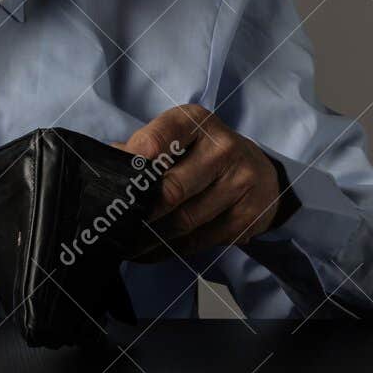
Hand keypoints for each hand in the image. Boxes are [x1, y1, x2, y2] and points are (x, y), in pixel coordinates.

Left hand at [115, 104, 284, 259]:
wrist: (263, 175)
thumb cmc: (204, 154)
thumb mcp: (178, 138)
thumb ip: (145, 149)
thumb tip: (109, 164)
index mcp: (197, 121)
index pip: (158, 139)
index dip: (133, 163)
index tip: (114, 183)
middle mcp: (223, 148)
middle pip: (171, 189)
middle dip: (140, 211)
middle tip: (114, 225)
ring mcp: (240, 183)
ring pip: (184, 221)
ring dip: (150, 237)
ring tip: (125, 245)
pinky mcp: (247, 216)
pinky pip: (199, 240)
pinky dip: (170, 250)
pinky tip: (151, 251)